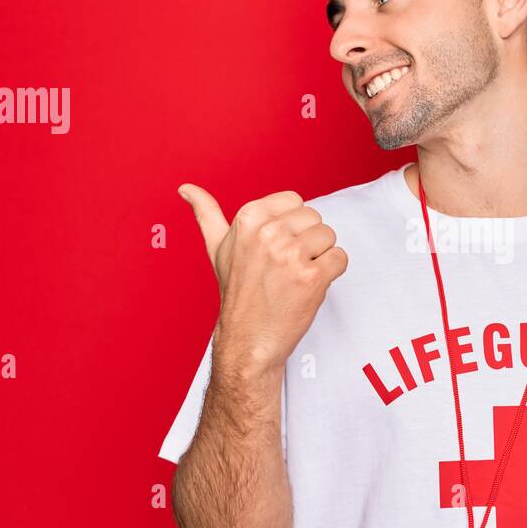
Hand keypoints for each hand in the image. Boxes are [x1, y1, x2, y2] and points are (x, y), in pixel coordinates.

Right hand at [178, 184, 347, 376]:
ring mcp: (290, 255)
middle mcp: (268, 232)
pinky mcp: (312, 277)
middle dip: (306, 242)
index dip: (291, 226)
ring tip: (294, 277)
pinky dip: (331, 273)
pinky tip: (308, 287)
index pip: (295, 201)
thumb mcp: (217, 248)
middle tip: (284, 268)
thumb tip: (186, 188)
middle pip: (315, 218)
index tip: (275, 248)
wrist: (248, 339)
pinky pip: (340, 258)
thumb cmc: (238, 294)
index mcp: (248, 218)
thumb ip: (206, 213)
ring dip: (319, 258)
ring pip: (329, 237)